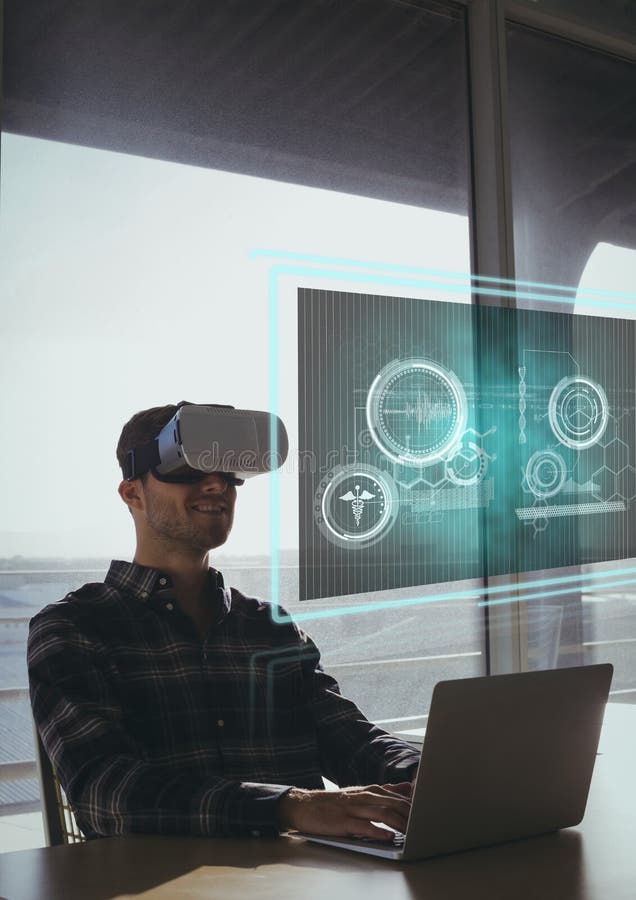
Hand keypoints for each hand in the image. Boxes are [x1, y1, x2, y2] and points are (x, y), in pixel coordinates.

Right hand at [278, 782, 411, 840]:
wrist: (304, 805)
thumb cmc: (333, 803)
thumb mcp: (359, 794)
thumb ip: (383, 791)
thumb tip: (406, 787)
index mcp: (367, 791)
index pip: (395, 796)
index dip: (413, 806)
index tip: (426, 813)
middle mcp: (361, 797)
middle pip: (391, 803)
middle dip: (409, 814)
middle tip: (424, 824)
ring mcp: (351, 809)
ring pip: (380, 813)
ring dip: (398, 823)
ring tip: (412, 832)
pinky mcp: (342, 822)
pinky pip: (362, 827)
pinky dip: (377, 831)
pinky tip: (388, 836)